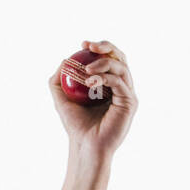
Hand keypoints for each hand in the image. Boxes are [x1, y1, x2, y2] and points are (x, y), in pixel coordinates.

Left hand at [48, 40, 137, 160]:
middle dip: (105, 47)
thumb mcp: (61, 99)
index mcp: (109, 84)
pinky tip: (90, 82)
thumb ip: (59, 80)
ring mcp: (128, 94)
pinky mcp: (130, 102)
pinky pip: (119, 81)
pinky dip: (105, 77)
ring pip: (120, 66)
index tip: (83, 43)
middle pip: (119, 57)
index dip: (99, 47)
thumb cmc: (76, 126)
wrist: (85, 146)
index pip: (109, 58)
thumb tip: (65, 60)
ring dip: (102, 63)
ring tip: (86, 71)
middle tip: (89, 46)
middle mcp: (121, 87)